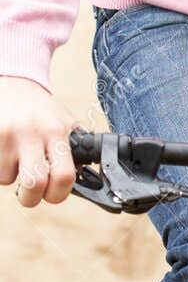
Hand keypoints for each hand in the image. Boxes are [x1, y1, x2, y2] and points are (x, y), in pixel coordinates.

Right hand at [0, 75, 77, 206]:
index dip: (59, 194)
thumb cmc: (42, 111)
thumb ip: (73, 149)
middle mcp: (33, 133)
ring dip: (10, 176)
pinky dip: (0, 166)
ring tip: (15, 160)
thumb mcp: (64, 123)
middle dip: (31, 198)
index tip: (53, 194)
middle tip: (30, 194)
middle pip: (34, 183)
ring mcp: (8, 135)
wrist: (15, 83)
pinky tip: (5, 152)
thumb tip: (84, 179)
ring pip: (7, 179)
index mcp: (57, 132)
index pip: (64, 175)